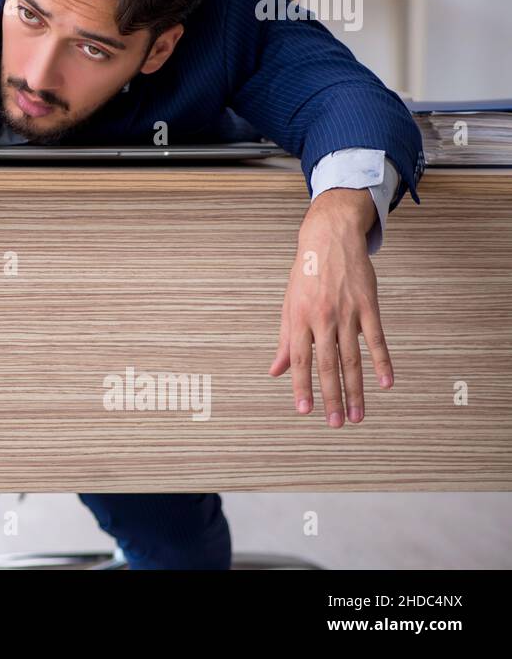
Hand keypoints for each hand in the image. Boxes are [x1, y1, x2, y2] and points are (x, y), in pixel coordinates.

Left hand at [270, 187, 393, 427]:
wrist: (329, 239)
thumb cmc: (305, 275)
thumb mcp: (289, 304)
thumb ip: (285, 340)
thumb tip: (276, 371)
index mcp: (299, 318)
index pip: (300, 359)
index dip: (301, 386)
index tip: (304, 411)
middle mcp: (322, 318)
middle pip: (327, 365)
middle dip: (332, 397)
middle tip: (337, 424)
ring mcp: (347, 312)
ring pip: (352, 358)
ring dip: (357, 389)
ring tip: (358, 415)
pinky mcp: (368, 306)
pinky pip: (376, 339)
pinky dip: (382, 362)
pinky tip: (386, 383)